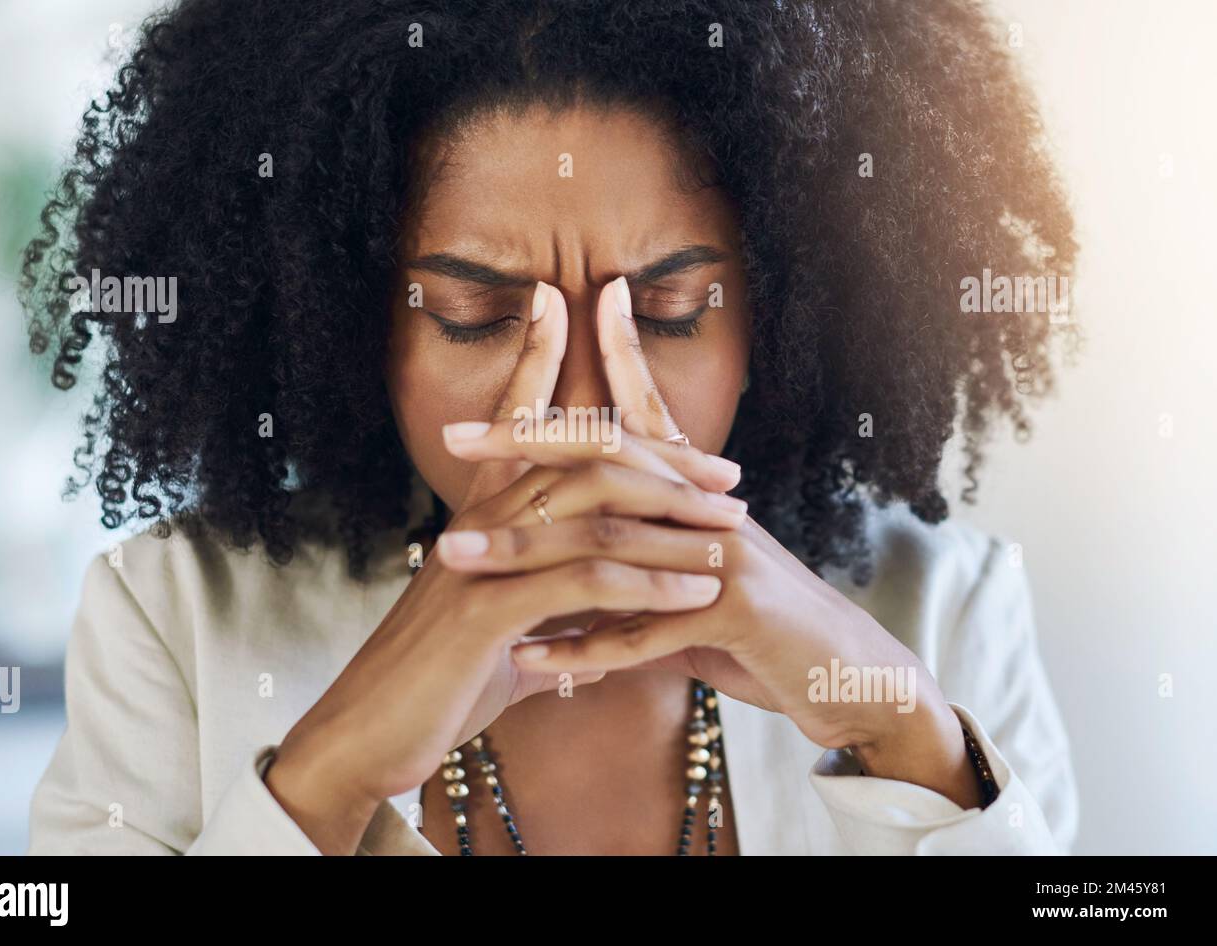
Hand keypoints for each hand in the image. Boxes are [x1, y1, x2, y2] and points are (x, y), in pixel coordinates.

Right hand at [265, 282, 746, 852]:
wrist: (368, 736)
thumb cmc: (438, 682)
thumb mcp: (500, 633)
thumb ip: (546, 609)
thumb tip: (594, 615)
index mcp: (482, 516)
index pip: (515, 422)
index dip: (534, 359)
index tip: (568, 305)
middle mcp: (482, 522)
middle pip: (582, 457)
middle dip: (662, 459)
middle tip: (728, 473)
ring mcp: (483, 562)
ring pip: (594, 515)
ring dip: (674, 521)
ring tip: (733, 531)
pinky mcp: (487, 611)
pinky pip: (585, 584)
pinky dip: (648, 586)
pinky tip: (696, 595)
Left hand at [438, 276, 983, 808]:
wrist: (846, 678)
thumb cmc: (760, 630)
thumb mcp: (692, 578)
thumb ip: (638, 558)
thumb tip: (574, 556)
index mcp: (692, 494)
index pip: (623, 428)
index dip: (578, 385)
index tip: (534, 333)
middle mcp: (707, 508)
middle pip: (607, 462)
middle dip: (526, 448)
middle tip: (451, 439)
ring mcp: (725, 555)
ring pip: (610, 545)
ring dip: (528, 554)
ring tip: (457, 558)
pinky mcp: (740, 612)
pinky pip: (646, 631)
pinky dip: (583, 649)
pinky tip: (525, 660)